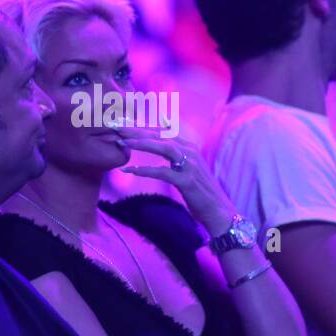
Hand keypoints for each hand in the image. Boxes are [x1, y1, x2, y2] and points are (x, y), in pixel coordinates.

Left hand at [115, 127, 236, 236]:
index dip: (141, 126)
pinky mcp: (187, 181)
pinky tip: (129, 170)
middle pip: (160, 135)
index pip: (161, 131)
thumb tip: (161, 147)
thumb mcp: (187, 169)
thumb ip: (175, 156)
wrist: (219, 212)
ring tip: (121, 141)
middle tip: (116, 126)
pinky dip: (145, 170)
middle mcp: (190, 151)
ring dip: (141, 143)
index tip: (122, 123)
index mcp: (188, 147)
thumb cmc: (200, 192)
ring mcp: (190, 166)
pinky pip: (163, 172)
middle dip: (136, 129)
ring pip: (163, 147)